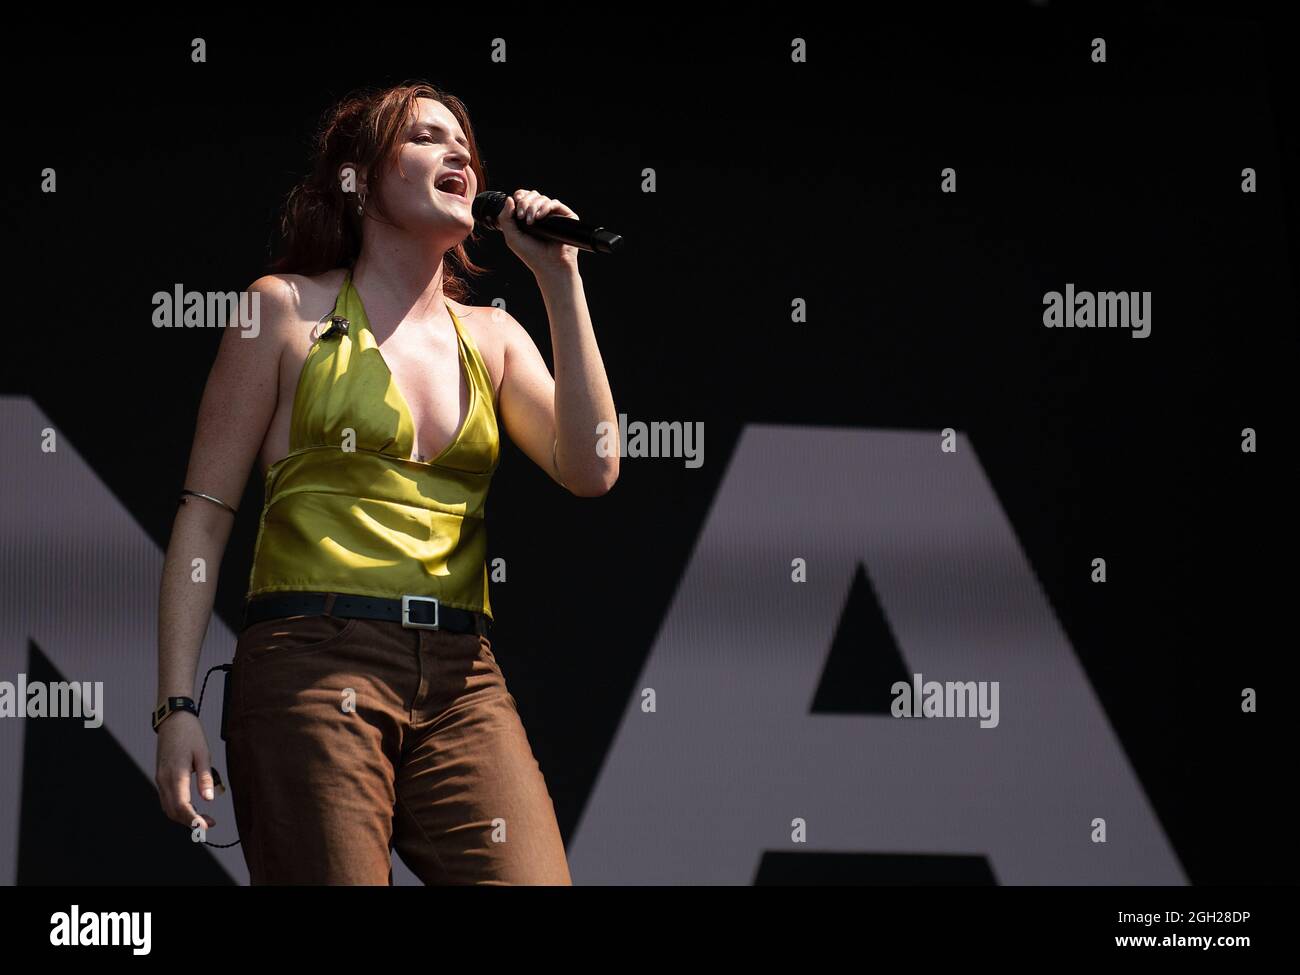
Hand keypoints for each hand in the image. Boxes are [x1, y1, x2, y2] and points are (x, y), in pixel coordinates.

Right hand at [155, 711, 217, 831]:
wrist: (173, 720)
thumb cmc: (190, 734)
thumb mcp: (203, 754)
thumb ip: (205, 777)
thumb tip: (209, 799)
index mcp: (175, 774)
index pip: (182, 806)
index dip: (193, 819)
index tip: (205, 827)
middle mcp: (164, 779)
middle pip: (173, 811)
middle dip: (190, 822)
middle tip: (210, 823)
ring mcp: (160, 779)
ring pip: (167, 807)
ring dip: (183, 817)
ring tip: (203, 818)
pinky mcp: (160, 776)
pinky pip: (166, 799)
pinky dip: (177, 808)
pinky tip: (191, 807)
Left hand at [498, 188, 580, 275]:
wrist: (549, 265)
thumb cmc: (532, 254)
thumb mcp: (512, 237)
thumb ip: (505, 218)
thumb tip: (509, 198)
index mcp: (528, 216)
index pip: (524, 197)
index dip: (520, 196)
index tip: (516, 202)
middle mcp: (541, 214)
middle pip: (532, 195)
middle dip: (525, 203)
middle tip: (522, 216)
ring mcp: (554, 215)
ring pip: (543, 198)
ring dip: (534, 206)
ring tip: (531, 221)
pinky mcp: (566, 217)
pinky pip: (555, 203)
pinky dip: (546, 207)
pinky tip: (540, 217)